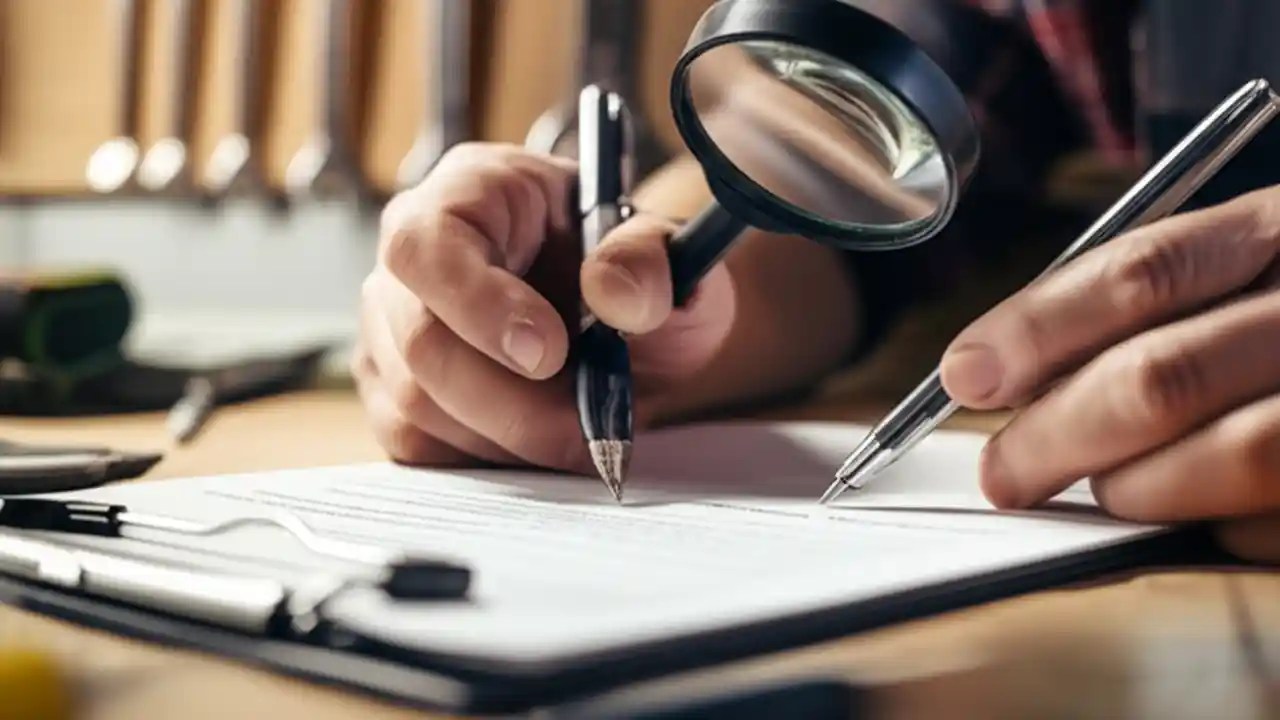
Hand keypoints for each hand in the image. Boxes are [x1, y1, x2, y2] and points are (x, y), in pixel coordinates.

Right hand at [353, 143, 735, 473]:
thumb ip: (650, 263)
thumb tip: (616, 292)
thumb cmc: (637, 281)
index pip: (427, 244)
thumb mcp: (671, 257)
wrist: (633, 335)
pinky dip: (485, 456)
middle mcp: (413, 255)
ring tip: (578, 429)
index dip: (478, 305)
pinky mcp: (393, 390)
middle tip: (587, 426)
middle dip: (511, 402)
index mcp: (472, 191)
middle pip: (420, 341)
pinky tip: (538, 438)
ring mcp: (390, 325)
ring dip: (508, 436)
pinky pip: (417, 444)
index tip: (549, 354)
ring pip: (416, 404)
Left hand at [939, 186, 1279, 560]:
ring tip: (1097, 491)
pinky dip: (1218, 525)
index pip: (1138, 271)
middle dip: (1056, 436)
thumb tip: (998, 369)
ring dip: (1132, 488)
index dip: (1036, 328)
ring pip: (1228, 456)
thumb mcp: (1249, 262)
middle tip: (1003, 471)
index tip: (965, 374)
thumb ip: (1146, 302)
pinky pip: (1279, 522)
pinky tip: (1195, 512)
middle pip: (1162, 376)